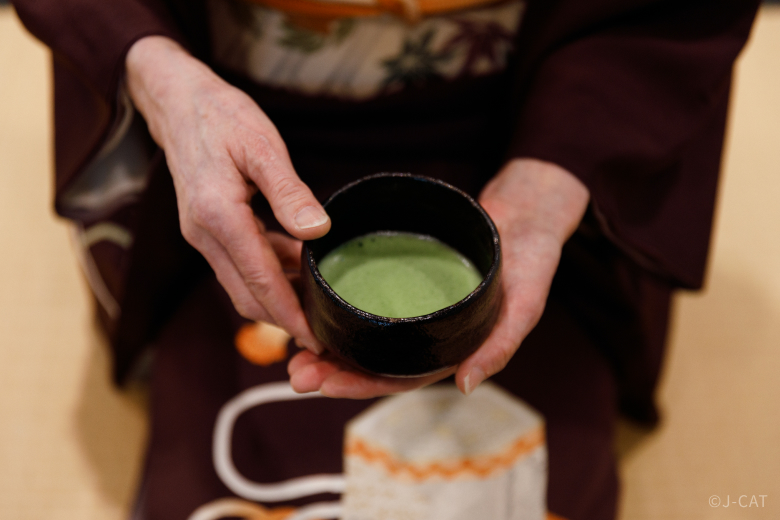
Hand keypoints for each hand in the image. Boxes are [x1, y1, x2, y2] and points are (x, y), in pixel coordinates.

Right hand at [125, 36, 328, 352]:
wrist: (178, 101)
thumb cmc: (222, 116)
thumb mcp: (262, 145)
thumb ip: (289, 192)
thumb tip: (318, 231)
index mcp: (218, 215)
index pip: (259, 280)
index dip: (290, 314)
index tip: (316, 339)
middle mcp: (204, 234)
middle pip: (247, 294)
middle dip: (284, 318)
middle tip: (324, 331)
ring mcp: (202, 235)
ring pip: (242, 283)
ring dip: (277, 296)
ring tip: (318, 300)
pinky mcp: (206, 230)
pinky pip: (239, 264)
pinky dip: (267, 272)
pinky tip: (296, 264)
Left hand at [288, 158, 588, 396]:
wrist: (526, 212)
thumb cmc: (533, 259)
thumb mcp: (527, 301)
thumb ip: (501, 343)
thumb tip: (466, 385)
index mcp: (449, 348)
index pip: (400, 377)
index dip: (363, 385)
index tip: (326, 384)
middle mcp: (424, 331)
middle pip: (372, 359)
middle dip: (333, 369)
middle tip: (295, 372)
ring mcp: (411, 305)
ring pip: (363, 330)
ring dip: (328, 338)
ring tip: (289, 343)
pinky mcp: (401, 276)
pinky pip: (365, 293)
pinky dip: (338, 300)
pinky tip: (310, 297)